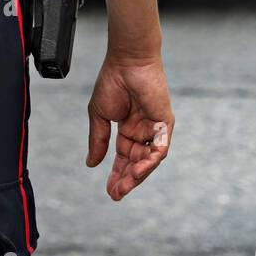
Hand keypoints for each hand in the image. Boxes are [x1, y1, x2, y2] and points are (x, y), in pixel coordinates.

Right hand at [86, 53, 172, 200]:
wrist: (126, 61)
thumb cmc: (112, 81)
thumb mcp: (99, 115)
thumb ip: (98, 140)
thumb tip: (91, 164)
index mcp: (128, 129)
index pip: (124, 158)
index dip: (116, 174)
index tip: (109, 190)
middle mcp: (143, 131)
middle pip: (136, 163)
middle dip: (126, 179)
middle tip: (116, 194)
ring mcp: (155, 128)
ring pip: (149, 160)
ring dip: (137, 175)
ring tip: (124, 186)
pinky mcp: (165, 123)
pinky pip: (159, 148)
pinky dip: (149, 161)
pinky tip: (137, 170)